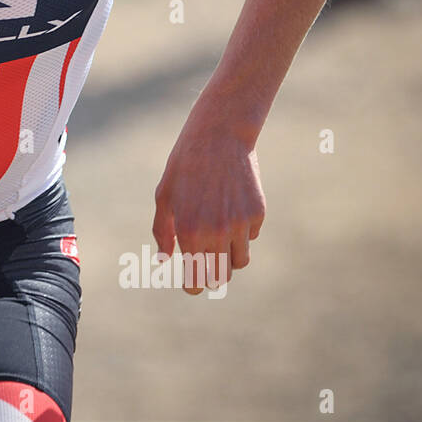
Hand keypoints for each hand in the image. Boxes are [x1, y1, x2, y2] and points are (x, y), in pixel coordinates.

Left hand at [151, 112, 265, 294]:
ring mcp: (240, 224)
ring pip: (240, 261)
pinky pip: (251, 237)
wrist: (219, 136)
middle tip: (206, 266)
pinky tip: (232, 209)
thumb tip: (165, 261)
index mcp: (188, 231)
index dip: (194, 285)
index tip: (193, 283)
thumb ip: (163, 231)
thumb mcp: (164, 196)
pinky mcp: (257, 213)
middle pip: (221, 277)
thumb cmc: (184, 165)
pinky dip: (243, 232)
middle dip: (212, 276)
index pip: (196, 279)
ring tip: (219, 238)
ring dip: (229, 257)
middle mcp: (216, 232)